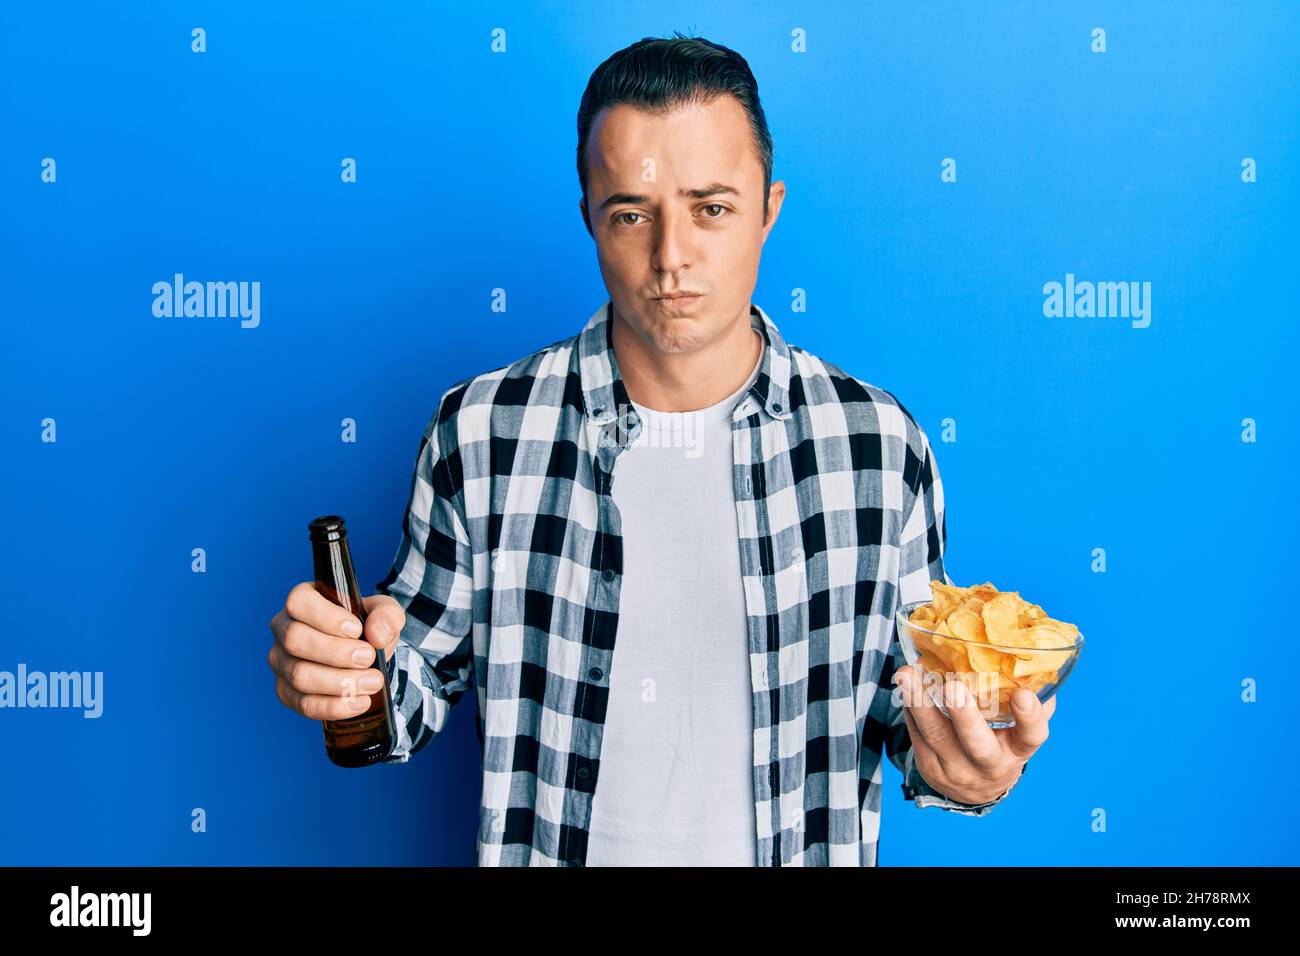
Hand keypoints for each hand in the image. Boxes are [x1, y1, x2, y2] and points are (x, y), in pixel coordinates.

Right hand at [267, 582, 405, 720]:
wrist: (365, 658)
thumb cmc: (367, 628)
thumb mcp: (385, 613)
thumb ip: (386, 616)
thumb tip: (376, 634)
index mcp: (302, 601)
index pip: (298, 602)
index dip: (326, 617)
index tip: (356, 629)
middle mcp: (284, 629)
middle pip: (296, 640)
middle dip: (336, 653)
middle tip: (368, 658)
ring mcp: (281, 663)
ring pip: (299, 675)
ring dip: (340, 682)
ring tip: (372, 682)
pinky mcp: (287, 692)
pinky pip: (304, 704)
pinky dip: (334, 706)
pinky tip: (360, 702)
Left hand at [892, 665, 1053, 804]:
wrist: (975, 790)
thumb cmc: (1002, 743)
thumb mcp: (1020, 729)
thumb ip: (1032, 701)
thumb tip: (1035, 659)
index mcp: (1017, 749)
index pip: (1030, 736)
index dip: (1029, 717)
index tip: (1023, 693)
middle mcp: (989, 763)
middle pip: (977, 745)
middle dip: (964, 716)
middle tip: (951, 687)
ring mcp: (956, 768)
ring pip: (935, 736)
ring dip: (919, 703)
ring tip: (907, 674)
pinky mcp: (929, 766)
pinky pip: (916, 733)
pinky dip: (910, 705)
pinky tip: (905, 682)